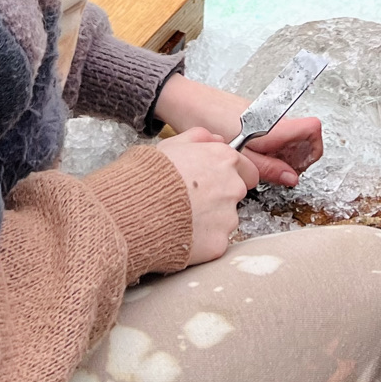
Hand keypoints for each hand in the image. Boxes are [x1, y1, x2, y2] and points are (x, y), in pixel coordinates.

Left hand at [150, 73, 320, 186]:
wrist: (185, 101)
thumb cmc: (206, 122)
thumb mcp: (239, 155)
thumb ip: (269, 167)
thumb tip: (292, 177)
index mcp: (274, 124)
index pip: (313, 128)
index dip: (312, 148)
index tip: (298, 166)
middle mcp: (273, 115)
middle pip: (302, 135)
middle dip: (294, 156)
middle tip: (275, 171)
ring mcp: (263, 113)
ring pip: (286, 135)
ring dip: (278, 152)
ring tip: (256, 163)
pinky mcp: (252, 114)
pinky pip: (270, 131)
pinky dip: (265, 145)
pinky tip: (246, 153)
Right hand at [157, 128, 257, 264]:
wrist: (132, 211)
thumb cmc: (147, 177)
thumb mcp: (169, 145)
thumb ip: (198, 138)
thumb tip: (213, 138)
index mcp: (223, 160)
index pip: (247, 170)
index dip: (233, 176)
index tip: (218, 182)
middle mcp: (232, 187)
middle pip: (235, 196)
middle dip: (219, 199)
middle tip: (191, 201)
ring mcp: (227, 217)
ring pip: (225, 221)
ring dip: (209, 222)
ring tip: (181, 218)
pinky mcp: (218, 243)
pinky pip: (214, 243)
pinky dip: (201, 242)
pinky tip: (180, 234)